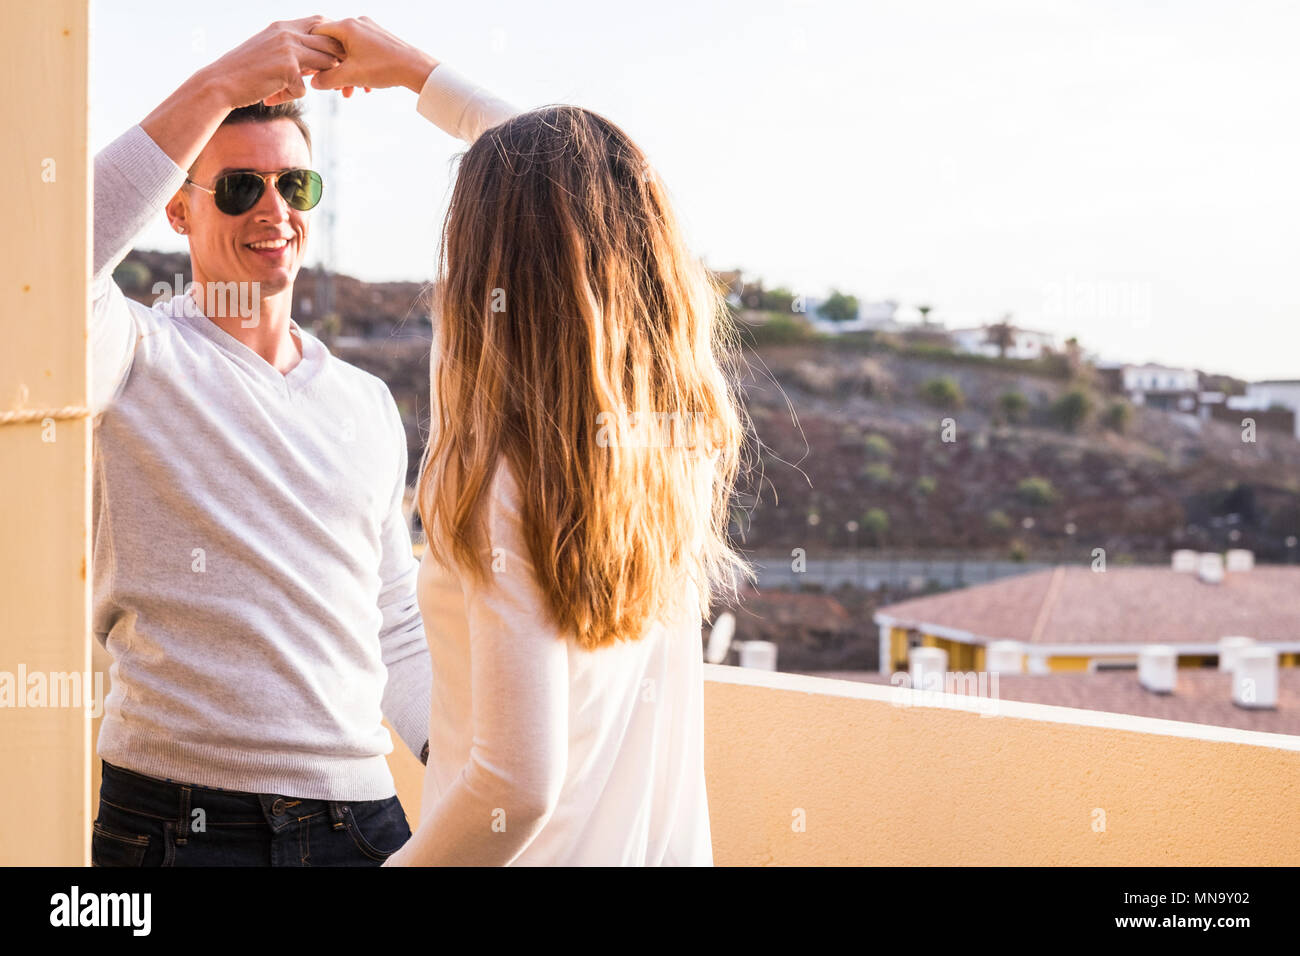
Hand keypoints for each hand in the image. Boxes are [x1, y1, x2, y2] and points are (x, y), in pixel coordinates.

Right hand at [200, 17, 346, 108]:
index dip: (332, 39)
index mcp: (283, 26)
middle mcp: (288, 33)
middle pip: (331, 44)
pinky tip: (271, 96)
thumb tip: (319, 60)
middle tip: (326, 80)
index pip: (320, 22)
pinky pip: (304, 88)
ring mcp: (289, 49)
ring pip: (326, 63)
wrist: (220, 83)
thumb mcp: (269, 49)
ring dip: (318, 80)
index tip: (331, 57)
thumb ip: (293, 49)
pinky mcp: (288, 68)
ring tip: (293, 87)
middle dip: (336, 62)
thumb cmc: (244, 71)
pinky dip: (290, 96)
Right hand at [309, 16, 439, 95]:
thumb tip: (313, 83)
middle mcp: (358, 23)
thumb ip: (327, 79)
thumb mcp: (350, 76)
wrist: (416, 68)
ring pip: (350, 51)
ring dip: (348, 72)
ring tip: (351, 92)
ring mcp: (370, 29)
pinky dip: (360, 68)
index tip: (314, 70)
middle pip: (335, 45)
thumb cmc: (384, 68)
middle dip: (334, 69)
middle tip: (335, 88)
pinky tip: (366, 86)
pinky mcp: (380, 38)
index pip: (318, 34)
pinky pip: (363, 52)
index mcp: (347, 26)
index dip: (313, 53)